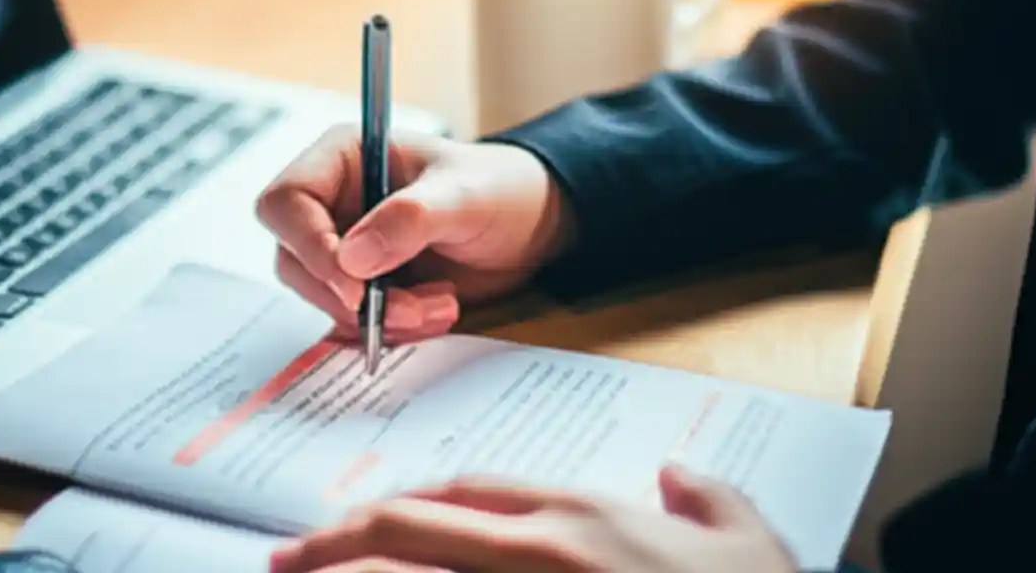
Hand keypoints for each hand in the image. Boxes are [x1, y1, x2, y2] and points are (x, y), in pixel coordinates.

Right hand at [256, 126, 573, 341]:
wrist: (530, 225)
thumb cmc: (498, 190)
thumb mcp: (464, 196)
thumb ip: (410, 219)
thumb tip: (351, 258)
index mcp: (343, 158)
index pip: (286, 203)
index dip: (309, 247)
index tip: (354, 286)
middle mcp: (333, 202)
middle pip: (294, 259)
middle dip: (350, 295)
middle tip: (410, 309)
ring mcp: (345, 247)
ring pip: (324, 298)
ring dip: (379, 316)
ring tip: (440, 307)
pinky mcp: (363, 285)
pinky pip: (352, 320)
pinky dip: (392, 329)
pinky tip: (437, 313)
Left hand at [268, 466, 795, 572]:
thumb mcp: (749, 538)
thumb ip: (704, 496)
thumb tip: (675, 477)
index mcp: (582, 516)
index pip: (464, 490)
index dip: (400, 503)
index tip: (359, 519)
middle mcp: (540, 555)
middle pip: (411, 528)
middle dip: (335, 541)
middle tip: (287, 557)